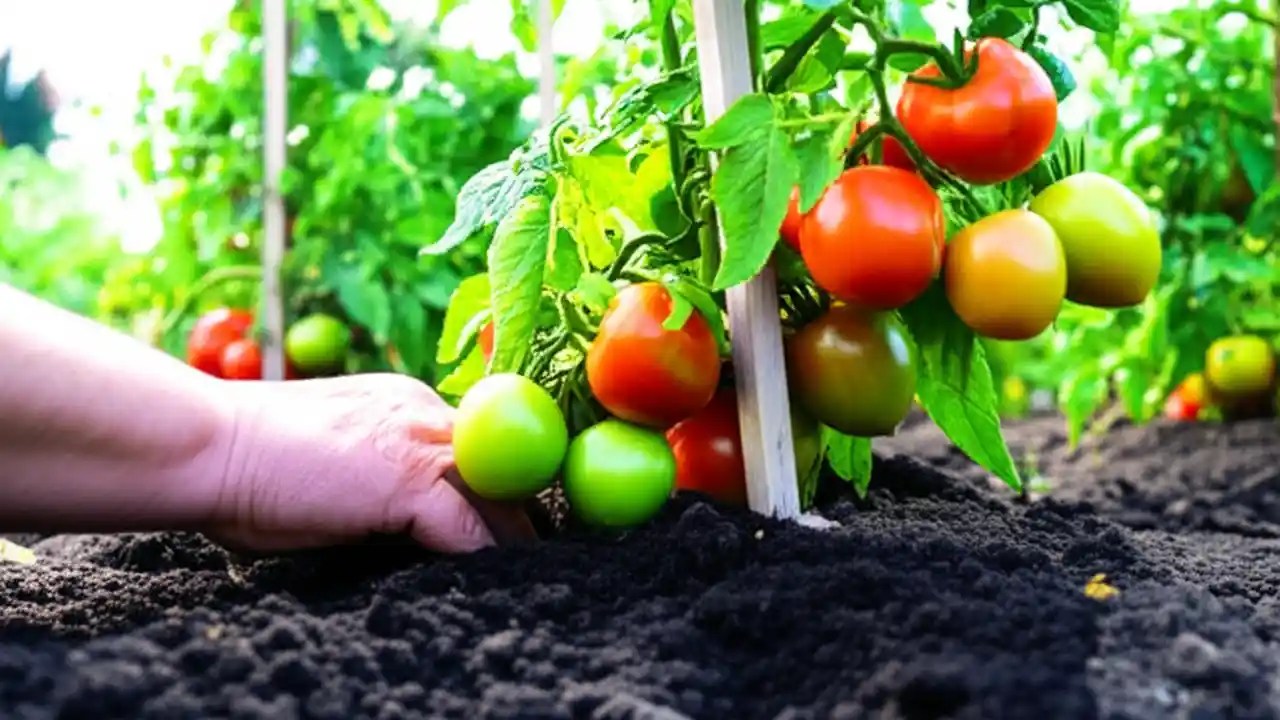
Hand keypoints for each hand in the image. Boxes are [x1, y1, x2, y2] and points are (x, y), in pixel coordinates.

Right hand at [204, 373, 534, 553]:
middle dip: (513, 508)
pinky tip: (485, 573)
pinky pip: (469, 526)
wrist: (208, 446)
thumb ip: (385, 474)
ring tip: (521, 566)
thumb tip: (420, 516)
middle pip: (497, 463)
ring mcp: (417, 443)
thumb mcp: (338, 458)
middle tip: (528, 546)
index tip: (505, 514)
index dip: (492, 481)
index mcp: (403, 401)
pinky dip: (482, 554)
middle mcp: (420, 411)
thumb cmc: (251, 463)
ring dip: (509, 534)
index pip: (473, 442)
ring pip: (494, 492)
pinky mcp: (409, 481)